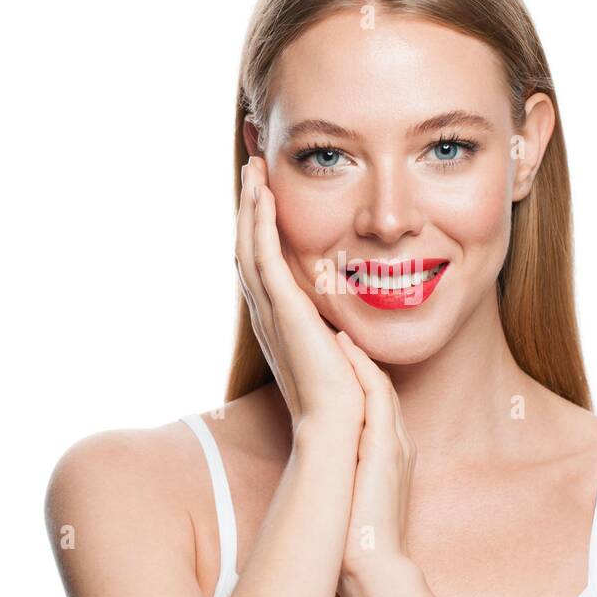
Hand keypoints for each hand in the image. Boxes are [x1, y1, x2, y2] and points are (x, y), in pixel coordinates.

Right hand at [236, 156, 364, 430]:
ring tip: (252, 170)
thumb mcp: (344, 362)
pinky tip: (263, 194)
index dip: (261, 232)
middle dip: (249, 209)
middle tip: (251, 171)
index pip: (265, 267)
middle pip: (249, 249)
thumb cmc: (348, 406)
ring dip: (250, 205)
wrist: (340, 427)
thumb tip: (347, 334)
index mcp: (283, 325)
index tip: (266, 200)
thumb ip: (341, 342)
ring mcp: (272, 311)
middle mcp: (269, 315)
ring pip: (250, 245)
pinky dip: (261, 223)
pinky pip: (264, 255)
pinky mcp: (282, 309)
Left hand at [334, 330, 415, 581]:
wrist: (376, 571)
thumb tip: (319, 469)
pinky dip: (362, 369)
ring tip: (337, 329)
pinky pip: (378, 397)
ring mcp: (396, 444)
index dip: (356, 376)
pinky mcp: (388, 449)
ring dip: (359, 356)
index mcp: (390, 456)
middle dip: (359, 357)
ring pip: (380, 385)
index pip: (374, 405)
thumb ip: (344, 477)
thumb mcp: (350, 499)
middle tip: (335, 327)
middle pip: (380, 387)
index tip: (334, 353)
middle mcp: (398, 444)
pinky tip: (344, 349)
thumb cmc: (357, 544)